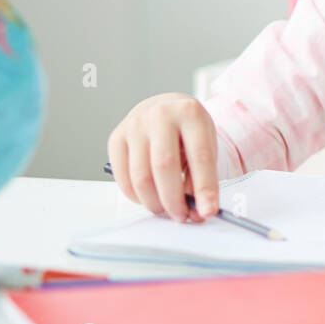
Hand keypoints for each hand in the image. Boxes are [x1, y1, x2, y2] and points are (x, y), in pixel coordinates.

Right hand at [106, 92, 219, 222]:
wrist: (164, 107)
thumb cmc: (187, 129)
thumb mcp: (205, 143)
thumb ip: (201, 175)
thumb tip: (196, 211)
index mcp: (190, 112)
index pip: (200, 156)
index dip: (204, 188)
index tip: (207, 211)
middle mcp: (160, 115)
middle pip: (164, 167)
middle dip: (174, 200)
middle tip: (182, 216)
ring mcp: (135, 125)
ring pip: (141, 176)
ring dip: (154, 202)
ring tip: (166, 209)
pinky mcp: (116, 138)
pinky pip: (123, 178)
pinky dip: (136, 197)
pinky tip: (149, 197)